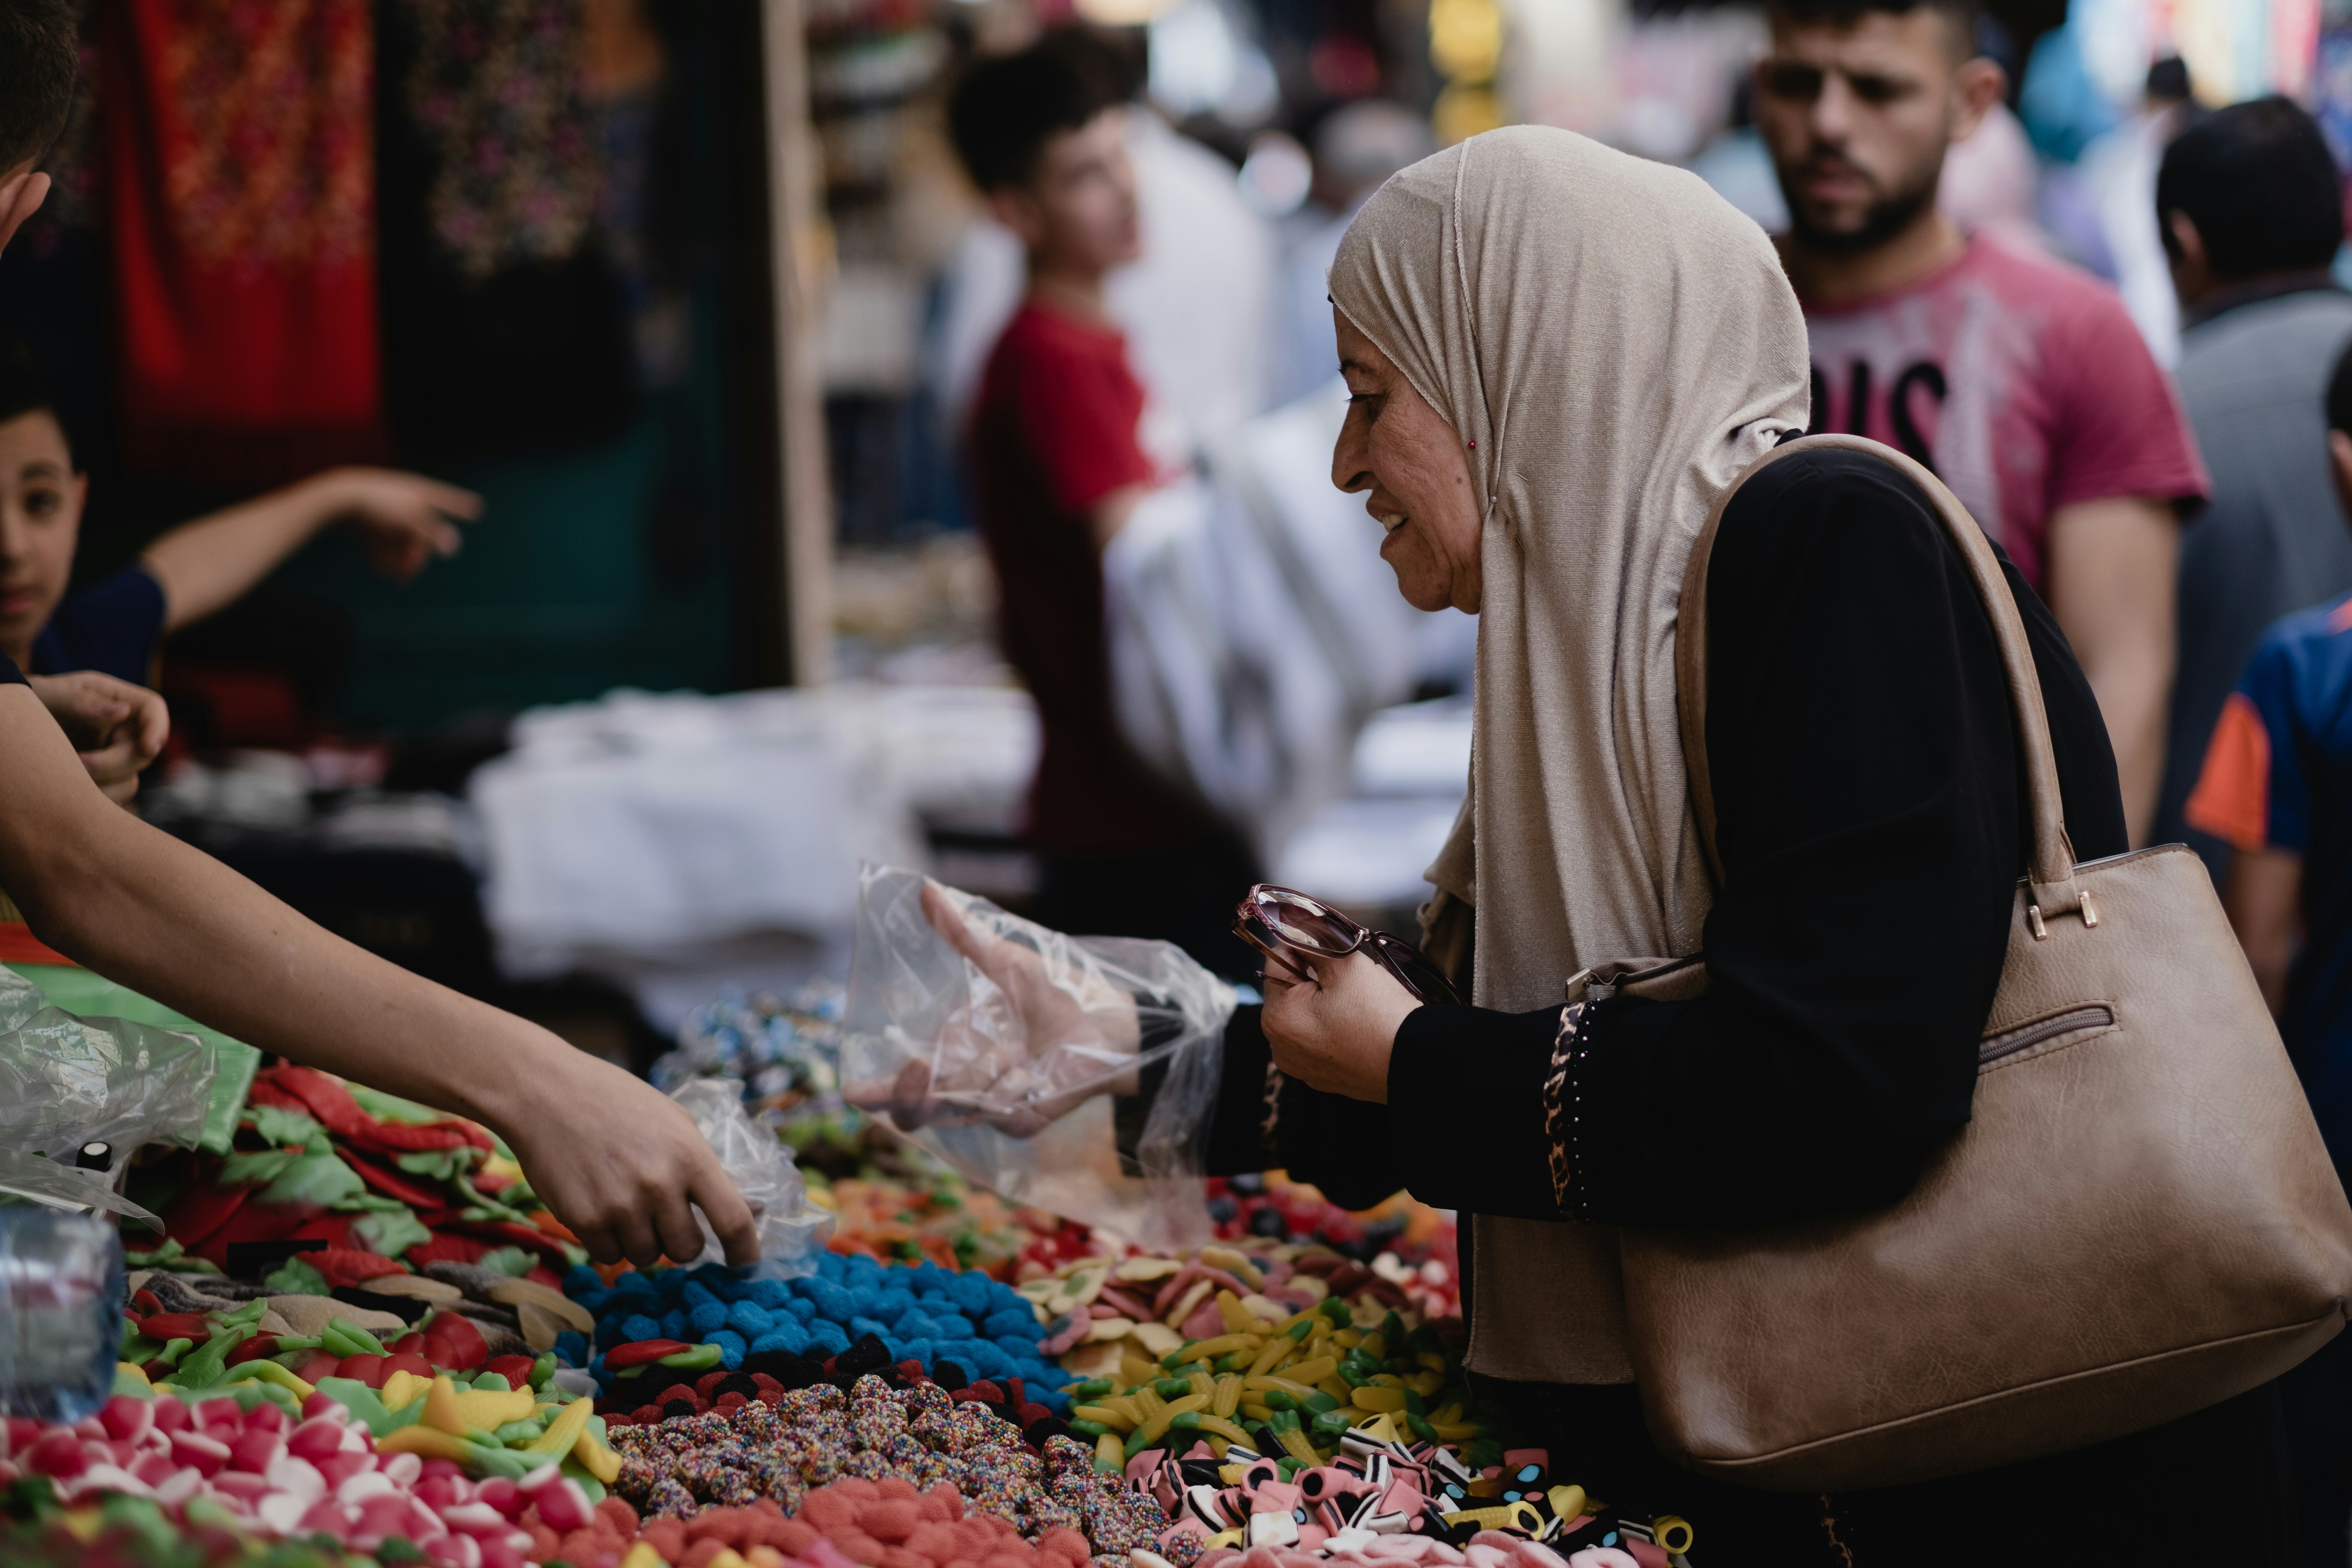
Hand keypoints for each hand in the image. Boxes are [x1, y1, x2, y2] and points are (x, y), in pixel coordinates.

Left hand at [27, 671, 168, 804]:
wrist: (3, 732)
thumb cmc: (19, 705)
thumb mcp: (45, 696)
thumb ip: (82, 703)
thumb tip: (123, 713)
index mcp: (111, 699)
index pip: (152, 707)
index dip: (158, 727)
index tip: (149, 748)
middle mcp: (116, 729)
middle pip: (143, 752)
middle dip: (113, 763)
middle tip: (76, 764)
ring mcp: (109, 758)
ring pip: (128, 782)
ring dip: (100, 787)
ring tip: (59, 780)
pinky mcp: (98, 784)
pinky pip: (110, 800)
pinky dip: (90, 802)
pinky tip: (63, 794)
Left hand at [317, 468, 482, 581]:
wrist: (335, 499)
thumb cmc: (376, 505)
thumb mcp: (410, 521)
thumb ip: (431, 534)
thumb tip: (453, 546)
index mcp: (417, 491)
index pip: (446, 500)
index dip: (461, 505)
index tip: (478, 508)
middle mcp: (401, 498)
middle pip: (419, 529)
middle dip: (417, 554)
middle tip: (410, 574)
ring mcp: (382, 508)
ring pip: (399, 537)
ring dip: (399, 558)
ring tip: (394, 577)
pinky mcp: (364, 519)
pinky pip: (380, 539)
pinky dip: (382, 553)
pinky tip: (379, 569)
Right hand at [496, 1052, 758, 1268]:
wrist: (546, 1092)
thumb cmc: (617, 1102)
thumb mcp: (676, 1123)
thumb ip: (708, 1168)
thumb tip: (751, 1210)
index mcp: (691, 1156)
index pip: (734, 1221)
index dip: (745, 1251)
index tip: (745, 1265)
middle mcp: (659, 1185)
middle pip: (688, 1250)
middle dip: (681, 1241)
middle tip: (665, 1217)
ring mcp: (619, 1205)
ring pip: (647, 1256)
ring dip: (642, 1240)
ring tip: (625, 1202)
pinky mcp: (583, 1219)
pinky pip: (609, 1255)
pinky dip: (608, 1241)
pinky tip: (598, 1206)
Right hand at [842, 881, 1141, 1134]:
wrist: (1105, 1023)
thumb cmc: (1051, 992)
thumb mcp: (1005, 961)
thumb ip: (963, 936)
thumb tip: (926, 889)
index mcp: (947, 1053)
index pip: (899, 1082)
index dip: (873, 1091)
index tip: (852, 1090)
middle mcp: (960, 1085)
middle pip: (913, 1113)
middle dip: (908, 1093)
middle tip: (920, 1064)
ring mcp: (989, 1108)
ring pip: (958, 1108)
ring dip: (981, 1075)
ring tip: (1016, 1048)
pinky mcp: (1020, 1121)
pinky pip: (1000, 1113)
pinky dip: (1014, 1089)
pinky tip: (1034, 1073)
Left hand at [1261, 948, 1420, 1102]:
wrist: (1416, 1061)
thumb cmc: (1381, 1016)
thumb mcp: (1346, 963)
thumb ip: (1313, 940)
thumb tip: (1297, 921)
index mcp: (1278, 1018)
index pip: (1277, 961)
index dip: (1305, 947)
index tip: (1332, 951)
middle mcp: (1281, 1046)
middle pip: (1290, 990)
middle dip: (1316, 977)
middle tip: (1350, 981)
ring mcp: (1301, 1065)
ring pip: (1306, 1014)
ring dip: (1325, 1001)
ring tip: (1357, 1004)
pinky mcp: (1322, 1076)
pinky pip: (1320, 1039)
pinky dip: (1334, 1027)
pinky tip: (1358, 1025)